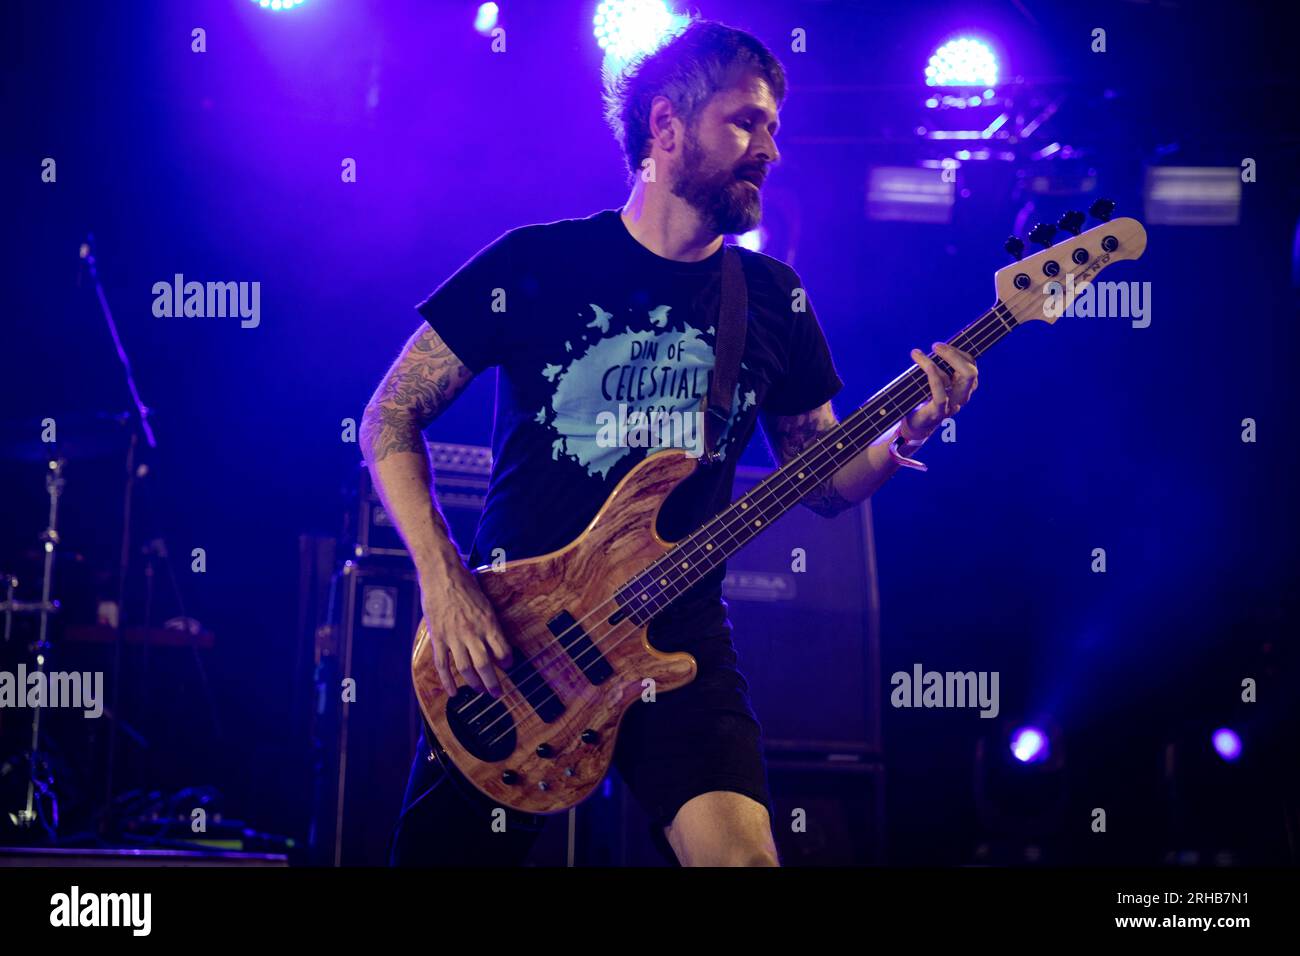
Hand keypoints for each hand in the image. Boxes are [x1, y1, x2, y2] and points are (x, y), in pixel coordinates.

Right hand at [418, 565, 513, 698]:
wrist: (442, 574)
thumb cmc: (466, 584)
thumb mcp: (486, 601)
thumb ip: (490, 622)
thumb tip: (497, 638)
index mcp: (488, 622)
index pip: (502, 650)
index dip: (507, 661)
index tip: (509, 666)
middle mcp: (472, 633)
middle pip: (485, 665)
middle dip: (493, 683)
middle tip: (498, 693)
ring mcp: (454, 637)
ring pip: (465, 669)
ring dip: (474, 683)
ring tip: (480, 691)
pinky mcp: (438, 638)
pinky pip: (443, 665)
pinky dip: (448, 681)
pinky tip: (454, 692)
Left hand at [902, 343, 977, 440]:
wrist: (917, 426)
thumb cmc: (925, 398)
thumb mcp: (935, 380)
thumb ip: (940, 366)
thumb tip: (937, 346)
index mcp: (964, 386)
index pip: (970, 365)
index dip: (958, 352)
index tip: (939, 345)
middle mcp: (962, 396)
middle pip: (970, 373)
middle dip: (953, 355)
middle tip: (935, 346)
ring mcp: (952, 405)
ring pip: (952, 380)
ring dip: (931, 363)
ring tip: (916, 354)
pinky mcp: (938, 413)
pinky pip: (940, 395)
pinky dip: (934, 378)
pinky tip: (927, 366)